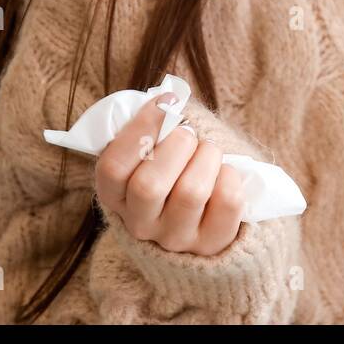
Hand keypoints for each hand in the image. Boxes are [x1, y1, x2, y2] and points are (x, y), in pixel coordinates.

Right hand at [95, 93, 246, 255]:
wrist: (204, 217)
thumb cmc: (174, 170)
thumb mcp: (152, 153)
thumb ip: (152, 130)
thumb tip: (168, 101)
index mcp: (116, 198)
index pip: (113, 167)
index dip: (141, 127)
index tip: (167, 102)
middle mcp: (140, 224)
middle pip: (149, 186)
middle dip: (177, 145)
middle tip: (189, 134)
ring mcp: (176, 238)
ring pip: (192, 192)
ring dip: (207, 156)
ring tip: (208, 151)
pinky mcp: (212, 242)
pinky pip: (227, 201)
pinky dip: (230, 175)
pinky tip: (224, 172)